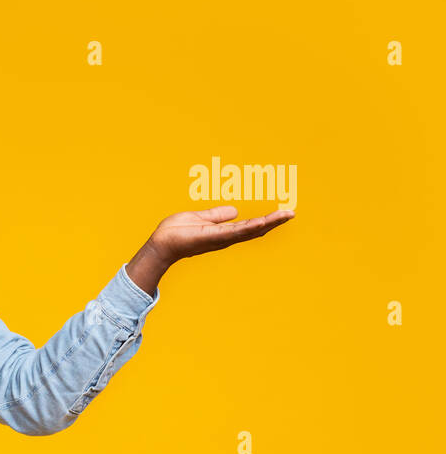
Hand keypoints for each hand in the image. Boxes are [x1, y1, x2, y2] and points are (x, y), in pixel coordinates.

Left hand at [148, 205, 294, 264]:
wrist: (161, 243)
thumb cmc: (176, 231)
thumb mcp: (200, 217)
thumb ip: (217, 215)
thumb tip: (234, 210)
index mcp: (223, 232)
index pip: (249, 225)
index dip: (266, 220)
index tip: (282, 212)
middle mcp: (225, 237)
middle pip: (254, 229)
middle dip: (273, 222)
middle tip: (292, 213)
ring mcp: (220, 238)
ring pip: (249, 230)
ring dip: (268, 223)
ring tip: (285, 215)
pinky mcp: (212, 238)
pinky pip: (234, 232)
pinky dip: (249, 227)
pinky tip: (262, 222)